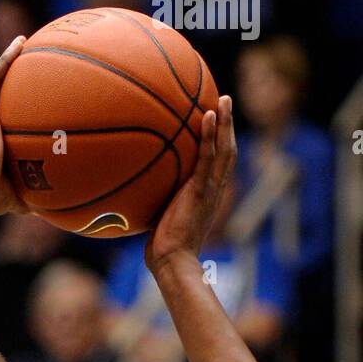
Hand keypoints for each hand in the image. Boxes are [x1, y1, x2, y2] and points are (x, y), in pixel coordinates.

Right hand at [0, 36, 30, 216]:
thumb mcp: (19, 195)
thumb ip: (36, 196)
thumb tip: (58, 210)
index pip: (6, 119)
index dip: (19, 108)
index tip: (33, 100)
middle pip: (2, 95)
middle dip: (16, 79)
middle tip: (34, 66)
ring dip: (11, 60)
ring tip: (26, 43)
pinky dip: (7, 58)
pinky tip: (21, 42)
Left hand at [144, 95, 236, 277]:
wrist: (171, 262)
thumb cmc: (163, 248)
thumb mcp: (160, 218)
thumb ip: (157, 201)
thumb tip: (134, 193)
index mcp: (207, 195)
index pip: (219, 164)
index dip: (221, 142)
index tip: (216, 122)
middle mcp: (214, 190)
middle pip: (227, 151)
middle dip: (228, 125)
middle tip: (225, 101)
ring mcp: (209, 190)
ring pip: (224, 150)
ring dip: (225, 123)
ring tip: (223, 99)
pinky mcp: (201, 192)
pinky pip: (207, 158)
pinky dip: (210, 135)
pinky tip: (208, 115)